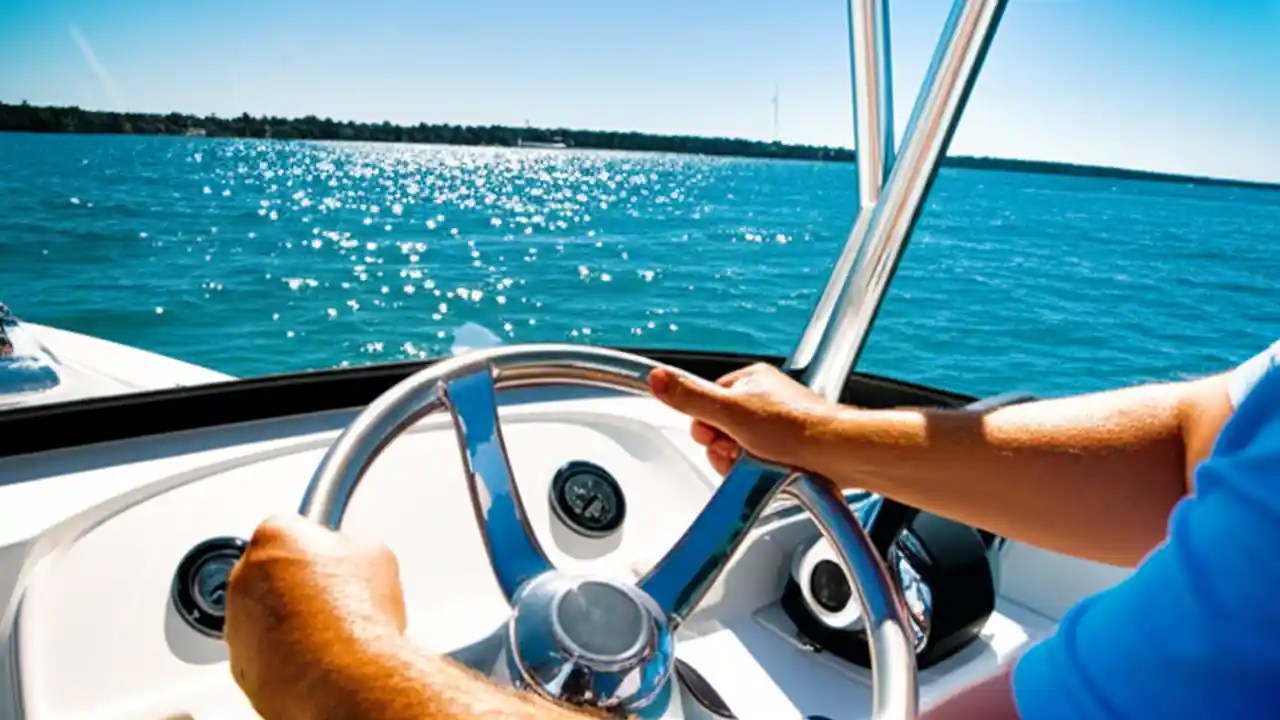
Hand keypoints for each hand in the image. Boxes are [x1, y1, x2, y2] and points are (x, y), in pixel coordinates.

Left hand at [225, 514, 406, 719]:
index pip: (291, 529)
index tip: (330, 557)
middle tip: (336, 596)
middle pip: (273, 571)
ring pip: (265, 612)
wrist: (344, 674)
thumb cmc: (355, 614)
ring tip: (331, 632)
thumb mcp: (373, 553)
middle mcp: (245, 576)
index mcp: (274, 537)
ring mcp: (238, 622)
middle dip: (300, 581)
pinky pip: (263, 650)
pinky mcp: (241, 663)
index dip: (318, 546)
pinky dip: (284, 652)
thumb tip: (347, 559)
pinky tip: (317, 655)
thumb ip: (347, 548)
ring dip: (290, 618)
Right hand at [648, 363, 835, 474]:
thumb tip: (658, 377)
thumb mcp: (730, 411)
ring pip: (737, 448)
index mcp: (751, 380)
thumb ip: (690, 396)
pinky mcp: (788, 448)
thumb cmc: (796, 429)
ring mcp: (778, 424)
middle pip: (720, 428)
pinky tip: (769, 471)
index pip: (706, 402)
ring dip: (740, 461)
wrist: (837, 455)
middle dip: (724, 447)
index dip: (706, 425)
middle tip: (740, 451)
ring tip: (759, 463)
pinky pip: (757, 461)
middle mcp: (765, 398)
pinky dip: (758, 470)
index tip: (719, 434)